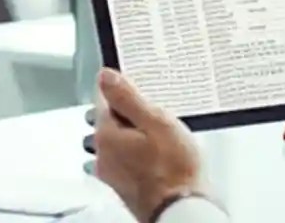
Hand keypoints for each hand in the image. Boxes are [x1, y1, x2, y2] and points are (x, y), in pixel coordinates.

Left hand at [93, 69, 216, 222]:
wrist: (182, 212)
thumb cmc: (175, 172)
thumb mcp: (156, 122)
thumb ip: (128, 98)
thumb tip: (106, 77)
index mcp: (106, 134)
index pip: (103, 98)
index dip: (122, 89)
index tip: (138, 88)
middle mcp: (102, 154)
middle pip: (108, 120)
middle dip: (126, 113)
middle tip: (152, 113)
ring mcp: (110, 172)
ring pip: (115, 140)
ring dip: (131, 134)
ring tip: (156, 136)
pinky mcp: (122, 186)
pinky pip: (123, 159)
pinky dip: (134, 153)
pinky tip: (154, 156)